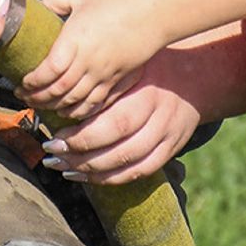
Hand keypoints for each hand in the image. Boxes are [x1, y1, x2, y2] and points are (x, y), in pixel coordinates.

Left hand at [19, 0, 169, 119]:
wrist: (153, 13)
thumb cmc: (117, 2)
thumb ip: (57, 1)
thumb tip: (40, 5)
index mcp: (75, 40)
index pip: (48, 70)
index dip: (32, 81)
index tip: (21, 83)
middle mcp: (88, 61)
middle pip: (58, 90)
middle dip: (37, 98)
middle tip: (24, 99)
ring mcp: (104, 74)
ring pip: (75, 101)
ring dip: (55, 107)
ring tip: (42, 106)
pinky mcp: (118, 81)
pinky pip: (95, 103)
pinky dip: (79, 112)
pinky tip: (69, 112)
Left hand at [37, 57, 202, 185]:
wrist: (194, 76)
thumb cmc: (149, 67)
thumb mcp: (129, 66)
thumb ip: (103, 84)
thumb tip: (59, 96)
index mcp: (146, 93)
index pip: (112, 122)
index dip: (82, 135)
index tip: (53, 138)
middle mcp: (159, 118)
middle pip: (119, 147)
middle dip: (81, 155)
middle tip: (51, 154)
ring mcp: (168, 137)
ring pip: (129, 164)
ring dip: (92, 171)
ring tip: (62, 168)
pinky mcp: (171, 150)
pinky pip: (140, 172)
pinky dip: (113, 178)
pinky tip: (88, 176)